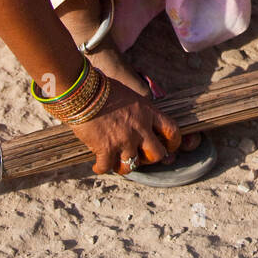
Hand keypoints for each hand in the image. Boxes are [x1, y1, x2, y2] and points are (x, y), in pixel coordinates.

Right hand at [67, 78, 183, 174]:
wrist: (83, 91)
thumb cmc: (103, 89)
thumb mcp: (130, 96)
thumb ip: (138, 111)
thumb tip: (138, 122)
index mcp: (148, 112)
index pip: (172, 130)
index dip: (174, 142)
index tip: (169, 147)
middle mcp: (140, 128)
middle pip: (157, 154)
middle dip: (149, 159)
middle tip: (140, 157)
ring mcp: (124, 140)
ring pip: (132, 165)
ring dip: (124, 166)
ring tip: (116, 163)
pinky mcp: (106, 148)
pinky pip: (107, 167)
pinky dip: (101, 168)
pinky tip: (97, 165)